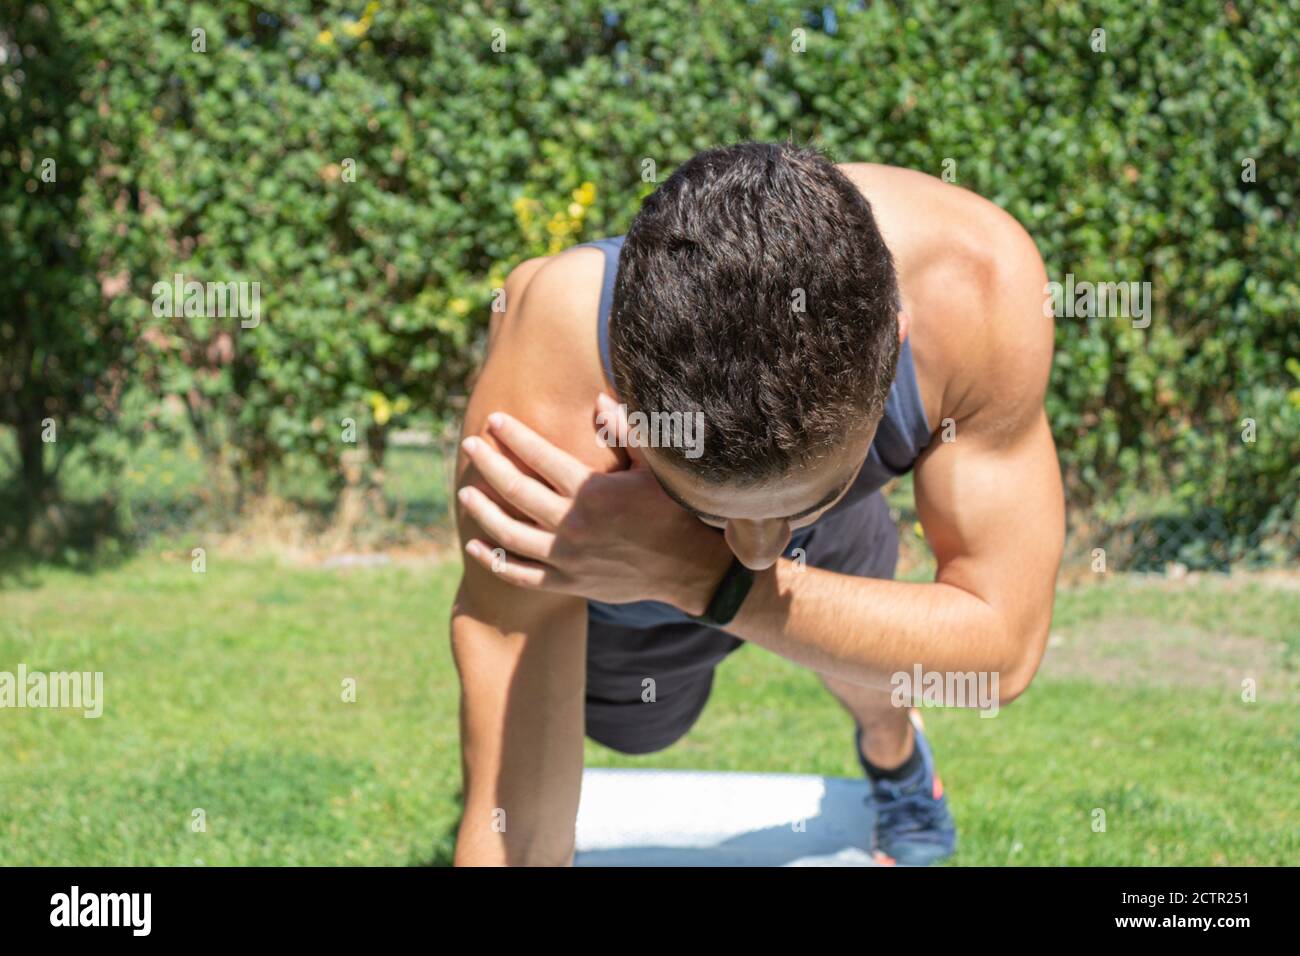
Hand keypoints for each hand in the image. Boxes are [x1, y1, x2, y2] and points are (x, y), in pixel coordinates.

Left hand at [457, 395, 731, 613]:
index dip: (513, 436)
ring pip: (509, 533)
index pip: (539, 456)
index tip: (494, 420)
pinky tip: (475, 544)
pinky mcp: (568, 582)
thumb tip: (597, 400)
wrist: (687, 569)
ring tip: (465, 493)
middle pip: (515, 490)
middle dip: (487, 464)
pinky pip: (520, 574)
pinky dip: (493, 560)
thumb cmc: (673, 510)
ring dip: (483, 511)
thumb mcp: (655, 466)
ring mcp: (567, 557)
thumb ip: (625, 432)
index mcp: (591, 490)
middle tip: (468, 445)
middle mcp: (572, 523)